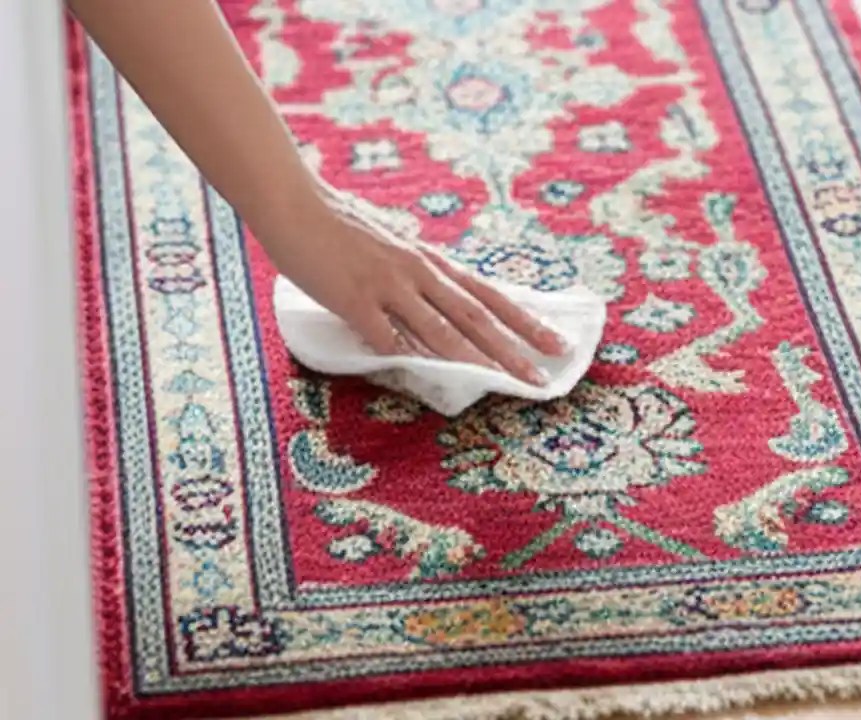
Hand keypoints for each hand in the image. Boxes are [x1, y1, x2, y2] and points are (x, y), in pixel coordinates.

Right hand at [259, 188, 566, 385]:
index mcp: (431, 263)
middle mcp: (419, 271)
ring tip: (503, 383)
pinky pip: (386, 335)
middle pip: (476, 315)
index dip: (525, 320)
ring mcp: (388, 285)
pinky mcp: (354, 298)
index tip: (556, 342)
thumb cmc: (341, 227)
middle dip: (514, 348)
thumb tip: (441, 303)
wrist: (295, 203)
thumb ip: (417, 278)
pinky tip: (429, 378)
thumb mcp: (393, 248)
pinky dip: (409, 356)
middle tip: (543, 377)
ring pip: (441, 328)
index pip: (489, 295)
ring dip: (476, 359)